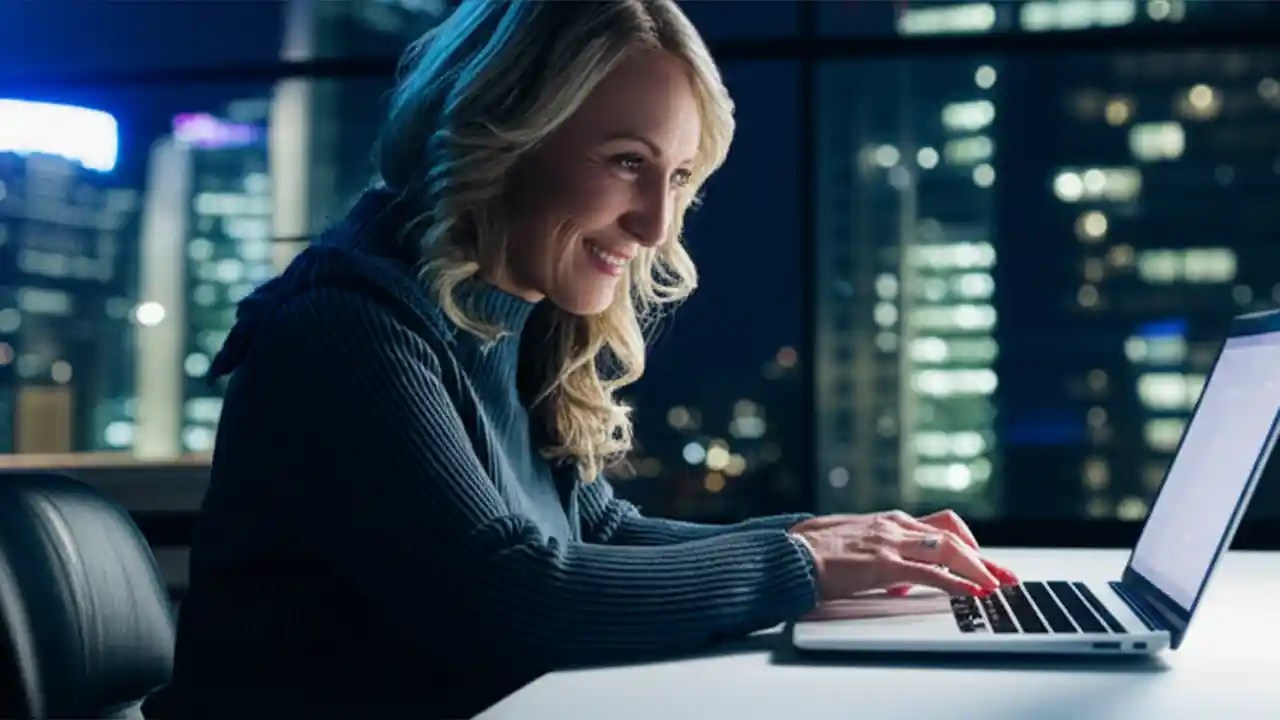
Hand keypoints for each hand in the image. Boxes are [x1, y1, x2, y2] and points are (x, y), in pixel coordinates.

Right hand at [789, 509, 1018, 599]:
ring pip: (949, 549)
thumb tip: (901, 579)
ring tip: (995, 585)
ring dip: (978, 568)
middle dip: (984, 558)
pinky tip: (971, 593)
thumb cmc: (813, 551)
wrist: (789, 553)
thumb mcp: (854, 546)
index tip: (986, 561)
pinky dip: (956, 583)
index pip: (942, 525)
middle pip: (954, 535)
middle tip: (1005, 576)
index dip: (970, 543)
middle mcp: (894, 525)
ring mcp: (890, 542)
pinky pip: (930, 573)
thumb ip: (881, 557)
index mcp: (888, 520)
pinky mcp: (883, 564)